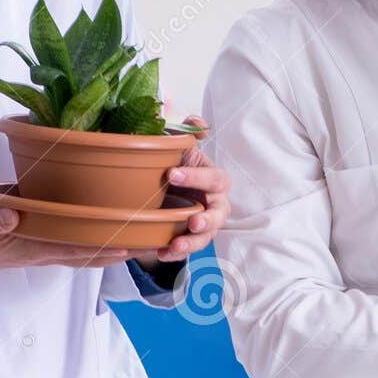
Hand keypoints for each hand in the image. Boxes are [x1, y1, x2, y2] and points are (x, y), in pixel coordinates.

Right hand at [0, 205, 139, 299]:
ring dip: (111, 246)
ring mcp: (42, 247)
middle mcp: (44, 250)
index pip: (75, 249)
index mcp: (33, 248)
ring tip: (140, 240)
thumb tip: (11, 218)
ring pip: (84, 249)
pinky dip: (90, 239)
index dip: (102, 246)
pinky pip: (71, 242)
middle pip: (90, 254)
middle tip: (151, 244)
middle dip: (118, 250)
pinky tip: (103, 230)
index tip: (130, 244)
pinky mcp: (37, 240)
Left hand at [151, 115, 231, 264]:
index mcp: (213, 179)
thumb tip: (197, 124)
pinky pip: (186, 250)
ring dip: (192, 242)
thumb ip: (186, 131)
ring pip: (205, 237)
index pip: (215, 178)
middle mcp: (213, 203)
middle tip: (193, 220)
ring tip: (175, 245)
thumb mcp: (177, 146)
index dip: (197, 177)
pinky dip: (174, 253)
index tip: (172, 174)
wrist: (158, 190)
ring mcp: (203, 224)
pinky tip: (160, 252)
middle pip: (219, 214)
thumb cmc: (173, 165)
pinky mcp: (189, 239)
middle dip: (207, 219)